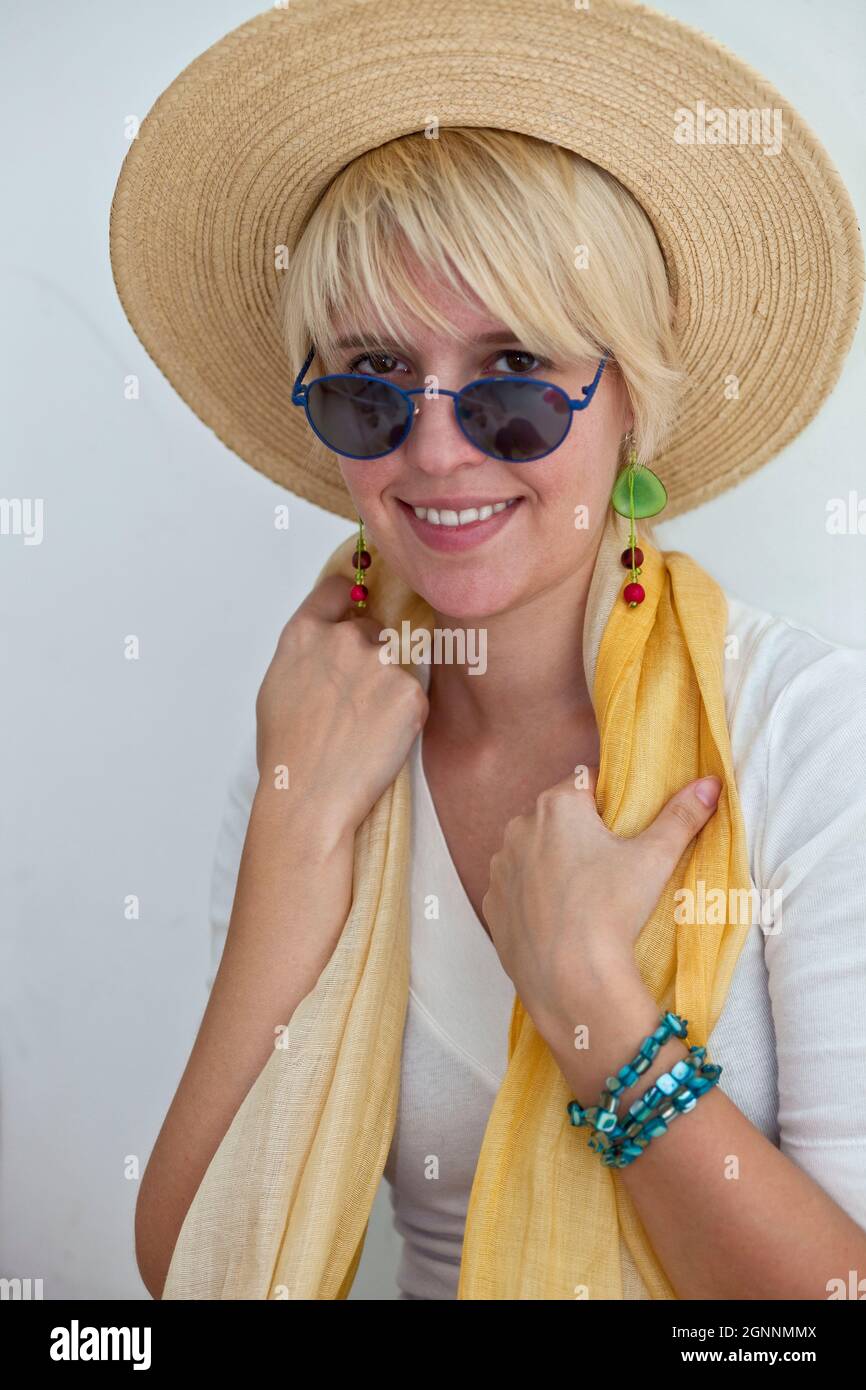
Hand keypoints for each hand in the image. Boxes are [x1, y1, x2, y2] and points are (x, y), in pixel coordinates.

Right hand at [255, 571, 428, 837]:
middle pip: (370, 627)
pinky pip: (412, 693)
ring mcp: (381, 662)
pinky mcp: (410, 691)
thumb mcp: (278, 684)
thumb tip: (328, 640)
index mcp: (304, 632)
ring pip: (394, 661)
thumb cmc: (286, 750)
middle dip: (367, 653)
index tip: (354, 608)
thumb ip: (307, 651)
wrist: (310, 796)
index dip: (348, 598)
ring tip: (365, 725)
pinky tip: (380, 738)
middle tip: (354, 698)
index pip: (337, 587)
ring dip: (387, 683)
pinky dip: (403, 713)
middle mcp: (343, 637)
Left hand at [481, 767, 722, 1034]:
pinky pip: (516, 888)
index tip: (622, 829)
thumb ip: (682, 816)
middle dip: (579, 833)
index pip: (585, 783)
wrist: (570, 978)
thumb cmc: (612, 910)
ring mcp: (501, 867)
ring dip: (552, 862)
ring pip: (533, 852)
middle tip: (609, 865)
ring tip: (585, 894)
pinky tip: (559, 917)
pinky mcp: (492, 903)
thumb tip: (710, 784)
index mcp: (557, 806)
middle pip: (556, 817)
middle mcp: (519, 827)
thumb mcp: (654, 858)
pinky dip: (533, 896)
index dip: (606, 803)